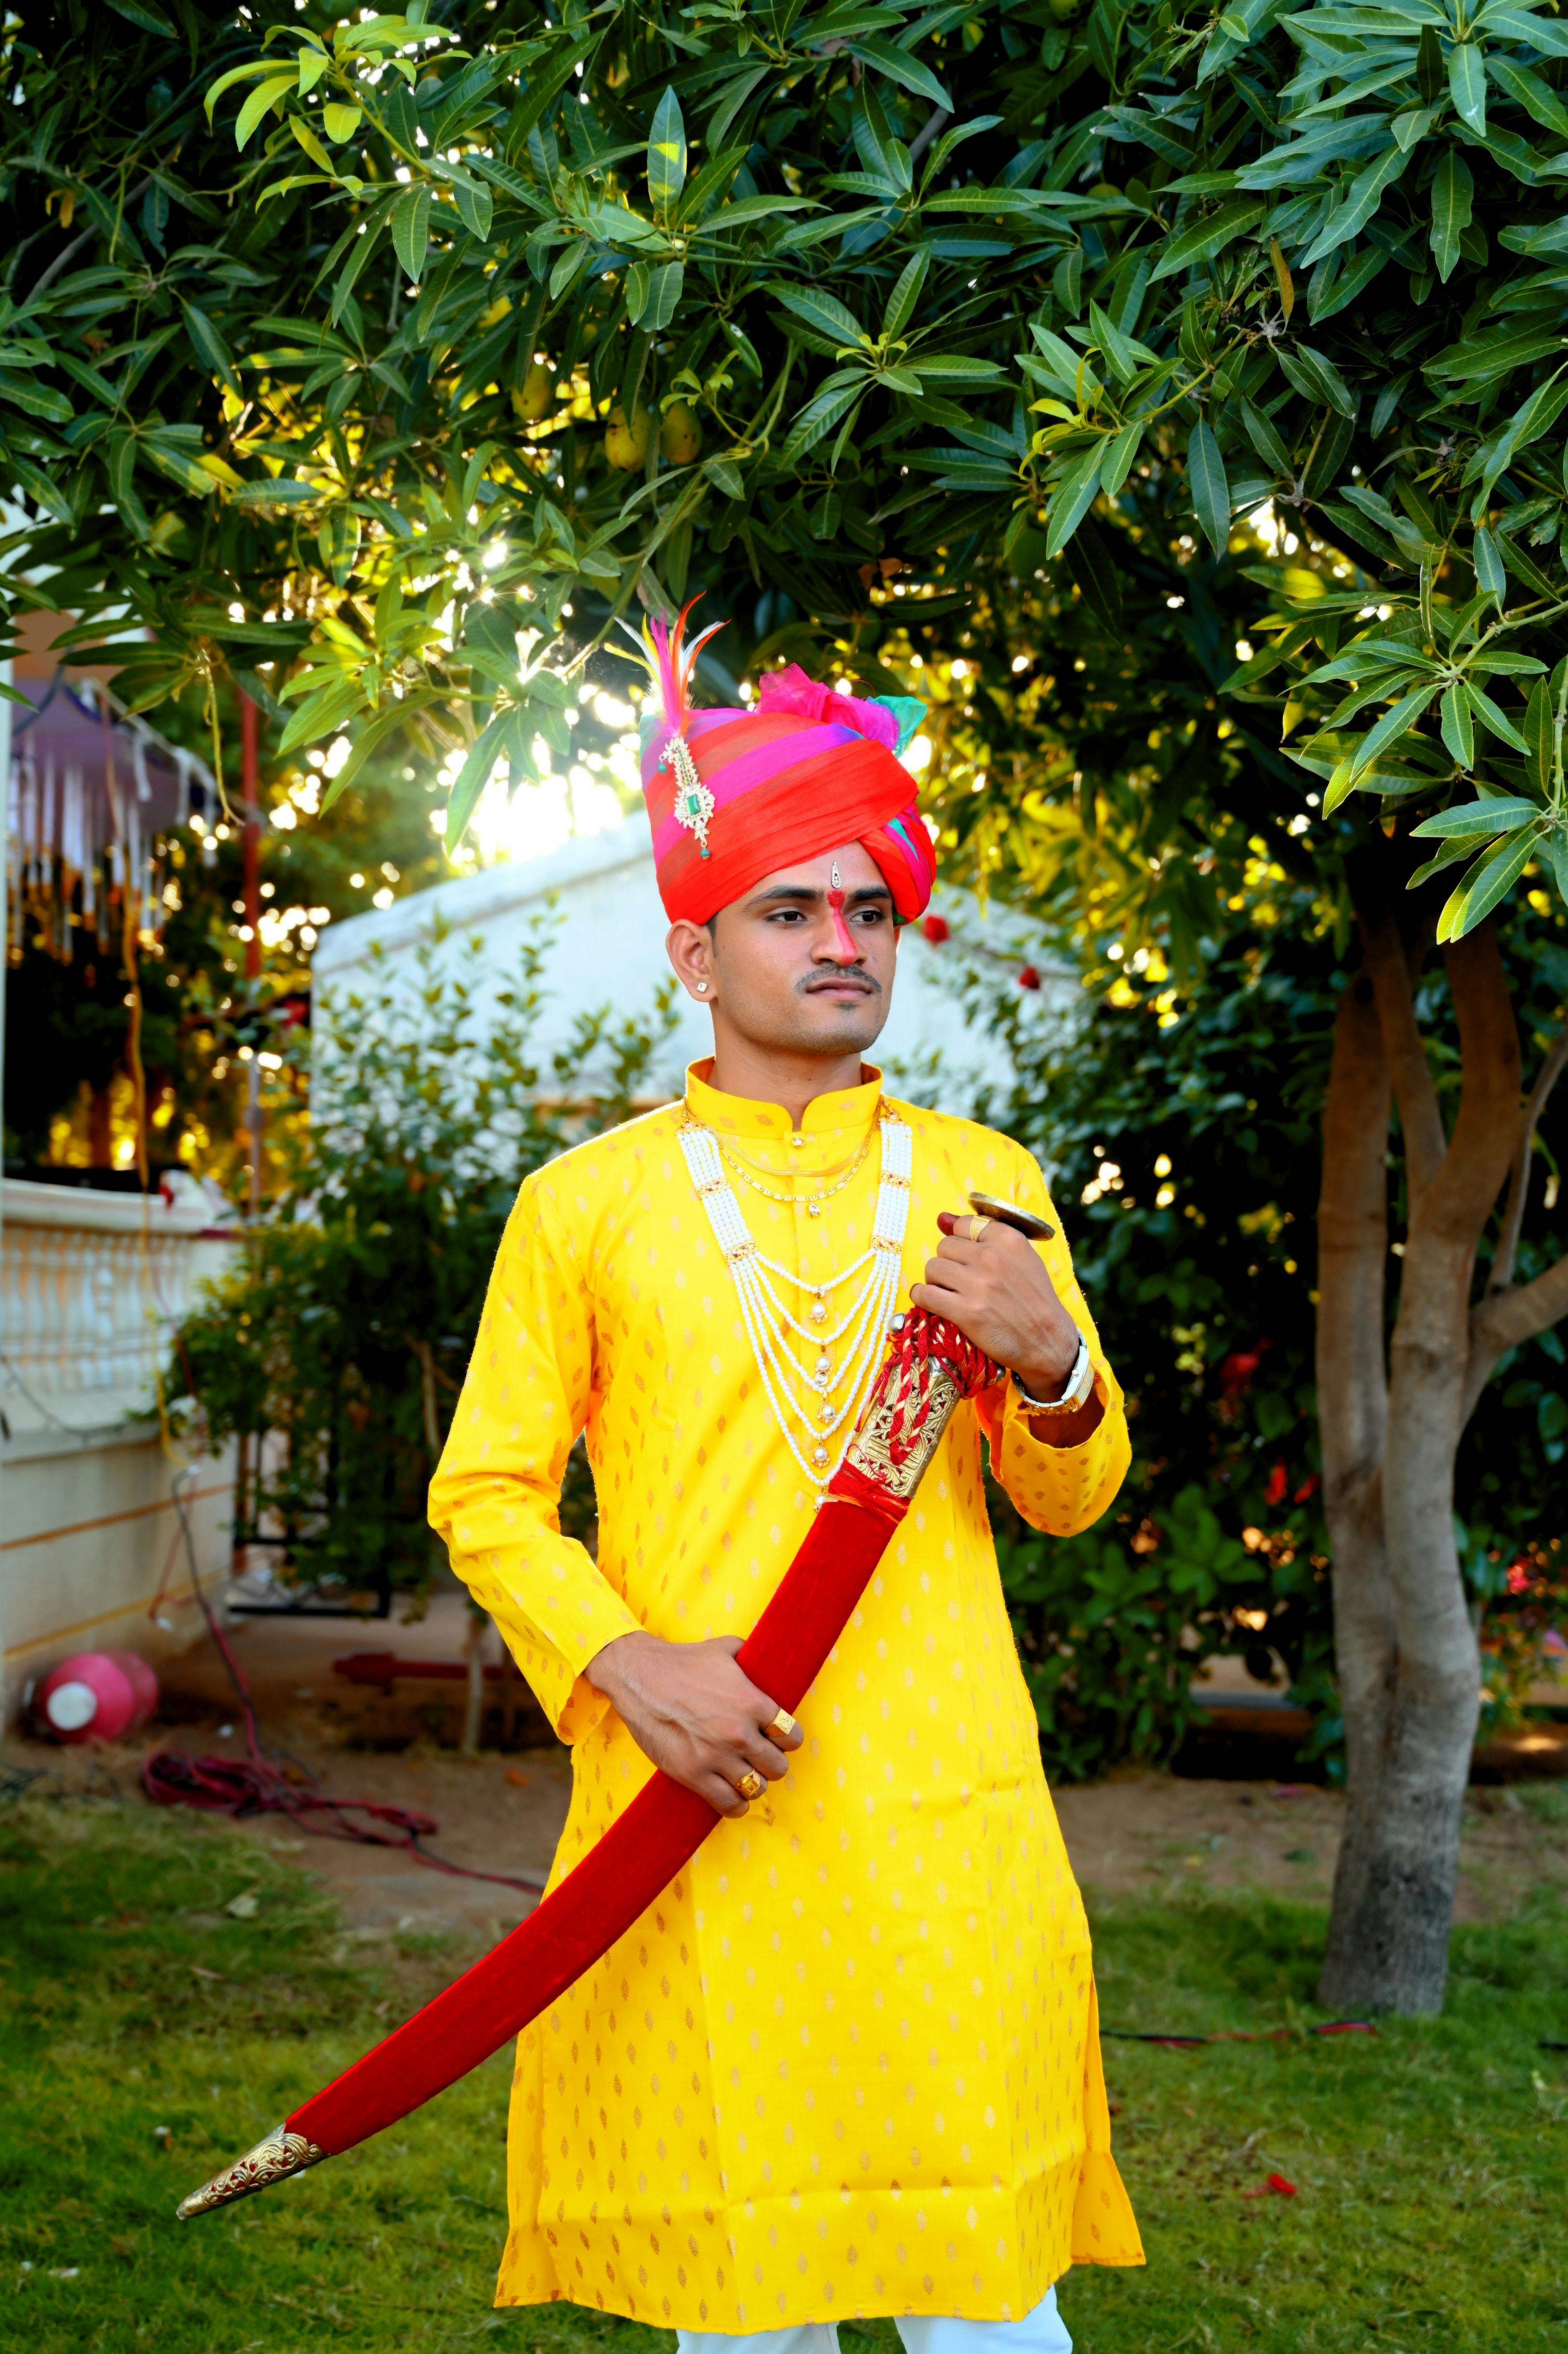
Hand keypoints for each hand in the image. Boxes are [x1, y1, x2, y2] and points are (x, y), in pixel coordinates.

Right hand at [583, 1630, 802, 1817]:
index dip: (788, 1738)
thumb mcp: (726, 1649)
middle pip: (778, 1766)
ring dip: (754, 1780)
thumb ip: (754, 1659)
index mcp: (752, 1703)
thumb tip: (771, 1661)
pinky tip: (734, 1793)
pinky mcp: (693, 1774)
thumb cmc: (683, 1661)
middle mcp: (738, 1733)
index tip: (779, 1738)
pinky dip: (736, 1804)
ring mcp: (715, 1756)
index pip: (791, 1736)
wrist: (639, 1676)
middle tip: (760, 1754)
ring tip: (746, 1772)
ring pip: (756, 1787)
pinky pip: (729, 1804)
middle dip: (772, 1760)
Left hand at [910, 1211, 1079, 1399]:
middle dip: (948, 1263)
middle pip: (944, 1246)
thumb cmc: (1035, 1299)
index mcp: (1008, 1239)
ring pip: (932, 1268)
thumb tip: (941, 1218)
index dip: (960, 1242)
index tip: (968, 1259)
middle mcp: (991, 1257)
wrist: (1047, 1340)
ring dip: (936, 1281)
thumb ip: (985, 1235)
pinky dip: (923, 1297)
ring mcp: (978, 1284)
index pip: (962, 1225)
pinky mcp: (966, 1312)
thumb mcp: (1022, 1258)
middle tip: (961, 1281)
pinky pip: (925, 1294)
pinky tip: (931, 1302)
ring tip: (950, 1293)